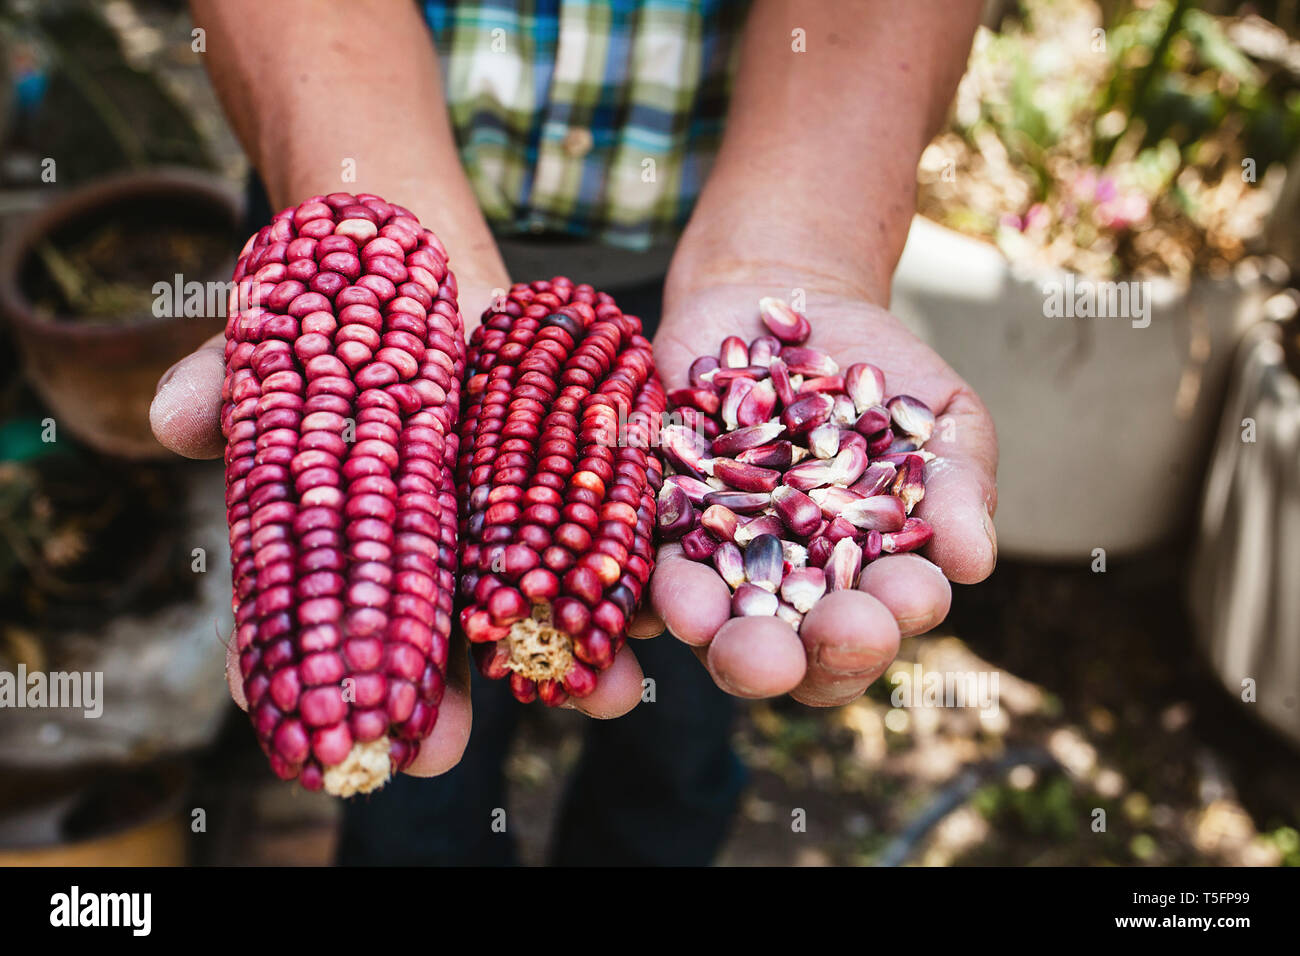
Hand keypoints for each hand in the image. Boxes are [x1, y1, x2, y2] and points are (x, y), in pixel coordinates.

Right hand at [154, 277, 646, 782]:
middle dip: (435, 696)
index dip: (296, 673)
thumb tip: (173, 419)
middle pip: (427, 635)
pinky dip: (622, 584)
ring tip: (591, 700)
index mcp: (340, 535)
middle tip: (431, 754)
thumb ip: (229, 381)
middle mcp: (424, 546)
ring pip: (529, 603)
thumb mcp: (275, 342)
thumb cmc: (331, 316)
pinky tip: (645, 634)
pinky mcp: (569, 477)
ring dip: (563, 656)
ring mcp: (499, 519)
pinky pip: (598, 539)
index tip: (301, 726)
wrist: (424, 264)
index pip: (303, 617)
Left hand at [647, 280, 997, 705]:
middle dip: (806, 655)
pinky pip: (654, 562)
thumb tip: (973, 563)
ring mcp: (720, 560)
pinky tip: (671, 586)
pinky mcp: (660, 523)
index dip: (894, 618)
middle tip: (818, 638)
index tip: (909, 593)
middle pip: (798, 651)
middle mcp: (790, 588)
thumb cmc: (880, 369)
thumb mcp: (938, 413)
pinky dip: (661, 580)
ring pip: (718, 624)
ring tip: (715, 626)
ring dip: (718, 635)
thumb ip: (958, 487)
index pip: (881, 621)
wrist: (781, 297)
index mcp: (867, 578)